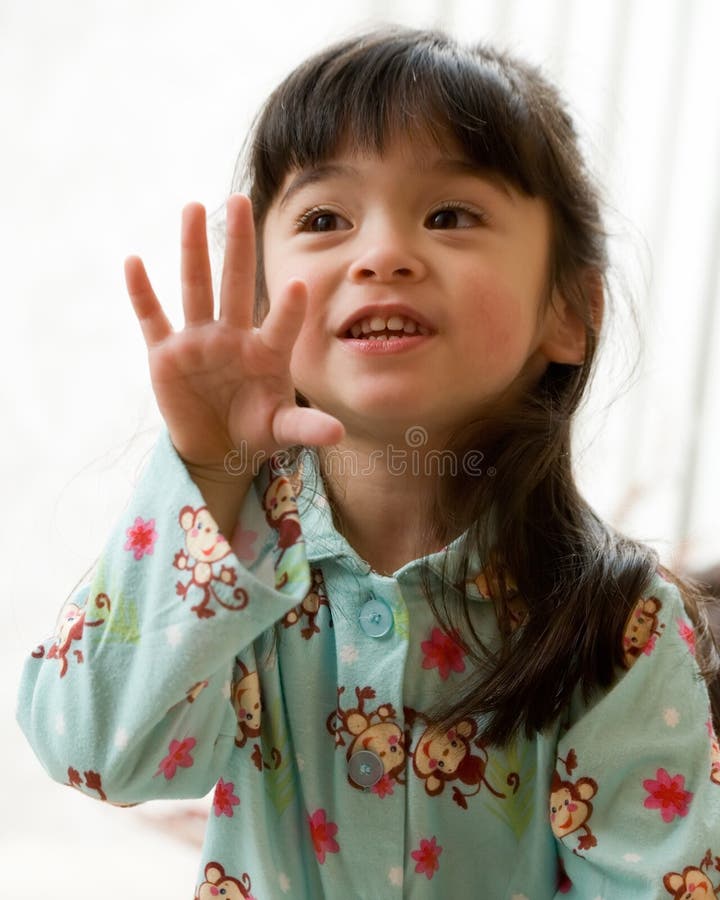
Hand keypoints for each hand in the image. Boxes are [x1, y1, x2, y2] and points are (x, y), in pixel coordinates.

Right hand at [124, 194, 344, 474]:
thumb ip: (306, 428)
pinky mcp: (165, 354)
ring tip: (193, 208)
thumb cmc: (255, 428)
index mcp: (266, 350)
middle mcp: (233, 335)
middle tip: (242, 200)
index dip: (289, 309)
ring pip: (195, 286)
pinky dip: (142, 293)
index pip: (281, 324)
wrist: (217, 445)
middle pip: (236, 282)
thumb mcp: (281, 429)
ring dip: (193, 249)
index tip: (300, 285)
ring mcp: (199, 340)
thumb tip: (339, 435)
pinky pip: (152, 318)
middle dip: (238, 244)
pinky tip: (134, 262)